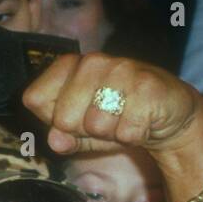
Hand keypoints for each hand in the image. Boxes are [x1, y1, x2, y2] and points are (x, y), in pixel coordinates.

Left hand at [22, 53, 202, 157]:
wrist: (168, 115)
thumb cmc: (118, 120)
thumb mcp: (82, 131)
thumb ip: (63, 136)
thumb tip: (55, 140)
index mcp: (70, 65)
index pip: (34, 98)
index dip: (52, 119)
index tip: (74, 117)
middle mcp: (93, 61)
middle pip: (63, 118)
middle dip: (82, 131)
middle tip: (104, 121)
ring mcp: (122, 70)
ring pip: (95, 126)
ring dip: (111, 133)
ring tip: (124, 119)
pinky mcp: (148, 87)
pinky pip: (125, 132)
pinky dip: (133, 136)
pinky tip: (142, 122)